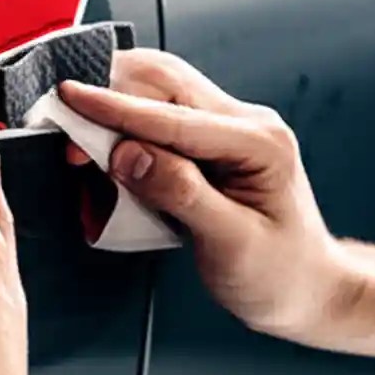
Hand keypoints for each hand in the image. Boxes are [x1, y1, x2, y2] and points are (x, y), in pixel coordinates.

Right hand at [61, 50, 360, 343]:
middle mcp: (246, 124)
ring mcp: (230, 130)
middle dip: (110, 94)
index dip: (115, 108)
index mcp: (259, 143)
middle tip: (64, 118)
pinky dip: (129, 125)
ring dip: (117, 105)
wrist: (310, 290)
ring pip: (160, 93)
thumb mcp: (232, 244)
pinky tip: (107, 144)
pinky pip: (162, 119)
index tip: (71, 98)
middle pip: (165, 84)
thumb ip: (181, 193)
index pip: (173, 117)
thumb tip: (130, 155)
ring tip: (79, 134)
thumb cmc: (282, 274)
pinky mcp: (212, 143)